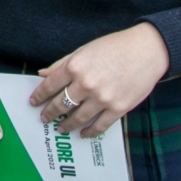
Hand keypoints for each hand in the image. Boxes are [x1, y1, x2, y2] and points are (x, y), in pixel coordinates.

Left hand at [30, 23, 170, 137]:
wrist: (146, 51)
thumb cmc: (114, 47)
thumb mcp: (84, 50)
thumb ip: (62, 64)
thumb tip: (42, 74)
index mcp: (75, 66)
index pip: (50, 85)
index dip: (39, 95)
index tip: (33, 102)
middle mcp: (86, 84)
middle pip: (61, 104)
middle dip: (50, 113)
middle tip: (44, 118)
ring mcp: (102, 98)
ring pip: (78, 118)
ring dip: (67, 125)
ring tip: (61, 128)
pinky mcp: (118, 109)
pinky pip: (99, 126)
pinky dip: (89, 132)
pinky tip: (82, 133)